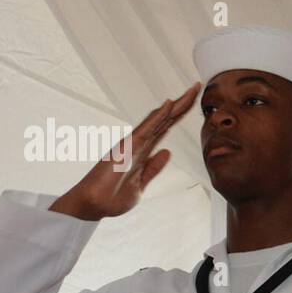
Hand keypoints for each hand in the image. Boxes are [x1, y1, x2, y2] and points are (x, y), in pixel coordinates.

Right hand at [49, 83, 199, 220]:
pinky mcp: (126, 148)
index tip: (195, 102)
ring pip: (158, 120)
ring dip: (175, 105)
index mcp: (144, 151)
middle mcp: (139, 143)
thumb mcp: (142, 184)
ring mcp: (133, 144)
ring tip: (191, 90)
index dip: (180, 115)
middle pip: (165, 119)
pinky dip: (158, 117)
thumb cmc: (112, 196)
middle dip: (182, 104)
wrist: (93, 206)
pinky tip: (169, 104)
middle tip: (198, 86)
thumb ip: (154, 167)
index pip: (166, 128)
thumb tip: (167, 152)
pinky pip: (146, 129)